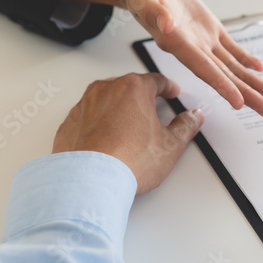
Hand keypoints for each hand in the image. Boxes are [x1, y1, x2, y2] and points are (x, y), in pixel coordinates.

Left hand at [52, 73, 203, 193]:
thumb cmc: (126, 161)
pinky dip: (98, 124)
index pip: (156, 80)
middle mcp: (106, 90)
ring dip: (118, 110)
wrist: (89, 182)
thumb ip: (186, 127)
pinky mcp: (69, 124)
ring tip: (128, 131)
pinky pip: (88, 117)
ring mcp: (84, 105)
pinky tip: (107, 141)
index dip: (167, 87)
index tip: (171, 92)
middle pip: (129, 87)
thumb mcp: (170, 145)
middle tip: (152, 112)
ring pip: (106, 100)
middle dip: (142, 98)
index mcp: (133, 88)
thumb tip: (193, 118)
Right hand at [69, 0, 262, 116]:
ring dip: (249, 81)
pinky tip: (258, 68)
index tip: (238, 102)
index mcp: (176, 43)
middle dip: (245, 93)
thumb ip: (153, 11)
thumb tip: (165, 23)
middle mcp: (191, 48)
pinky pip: (230, 48)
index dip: (221, 85)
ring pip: (230, 65)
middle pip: (222, 75)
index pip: (202, 68)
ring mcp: (202, 40)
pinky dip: (245, 58)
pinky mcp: (209, 29)